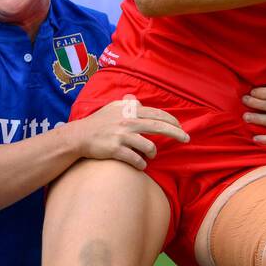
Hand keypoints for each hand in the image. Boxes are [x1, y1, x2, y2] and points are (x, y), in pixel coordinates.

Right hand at [73, 95, 188, 169]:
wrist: (79, 136)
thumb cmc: (98, 122)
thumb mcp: (112, 108)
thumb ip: (127, 104)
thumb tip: (137, 101)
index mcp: (130, 111)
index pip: (157, 114)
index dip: (172, 121)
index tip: (181, 127)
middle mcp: (128, 122)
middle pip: (159, 127)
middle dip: (176, 133)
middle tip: (186, 139)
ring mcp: (122, 136)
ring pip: (149, 146)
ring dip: (153, 153)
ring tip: (150, 156)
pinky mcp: (116, 150)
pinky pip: (136, 159)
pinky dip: (141, 164)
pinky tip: (141, 165)